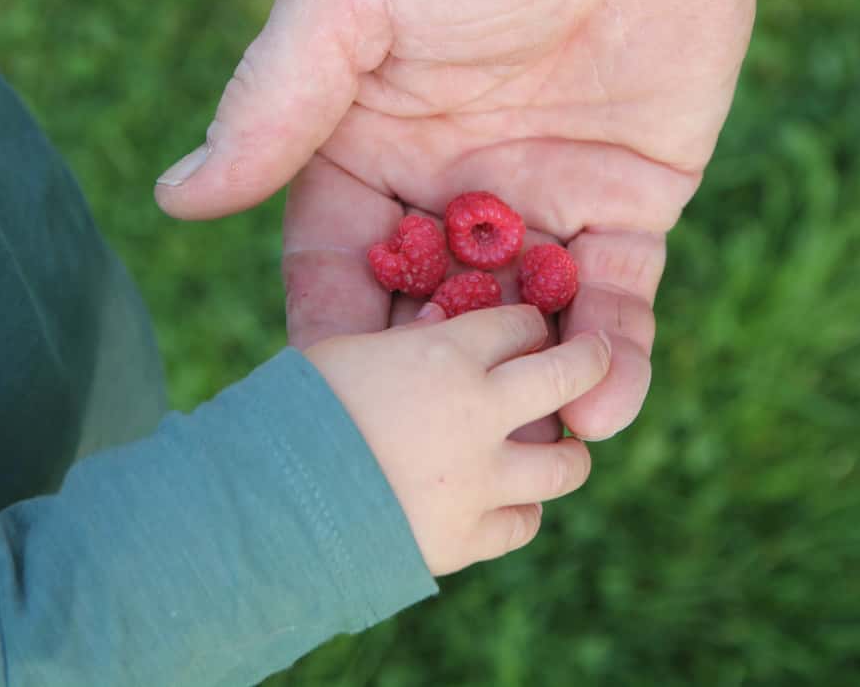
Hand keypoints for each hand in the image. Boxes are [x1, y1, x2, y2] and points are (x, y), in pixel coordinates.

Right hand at [157, 0, 803, 438]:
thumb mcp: (347, 0)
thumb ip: (273, 103)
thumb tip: (178, 197)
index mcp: (367, 152)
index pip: (333, 268)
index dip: (332, 339)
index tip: (336, 413)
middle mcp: (448, 193)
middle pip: (426, 319)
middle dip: (433, 391)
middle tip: (441, 463)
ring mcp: (538, 207)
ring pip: (523, 329)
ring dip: (528, 393)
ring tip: (537, 447)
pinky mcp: (630, 209)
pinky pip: (617, 301)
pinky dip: (615, 355)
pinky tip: (607, 400)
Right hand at [304, 303, 611, 575]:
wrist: (266, 502)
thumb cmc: (290, 409)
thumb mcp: (339, 348)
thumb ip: (397, 336)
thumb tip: (436, 321)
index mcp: (445, 354)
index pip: (516, 324)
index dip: (526, 323)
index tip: (530, 327)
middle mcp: (481, 411)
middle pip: (567, 375)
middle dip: (588, 360)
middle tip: (592, 360)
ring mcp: (482, 479)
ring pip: (565, 462)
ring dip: (567, 451)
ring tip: (563, 449)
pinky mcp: (467, 538)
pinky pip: (522, 522)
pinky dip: (520, 510)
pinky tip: (510, 503)